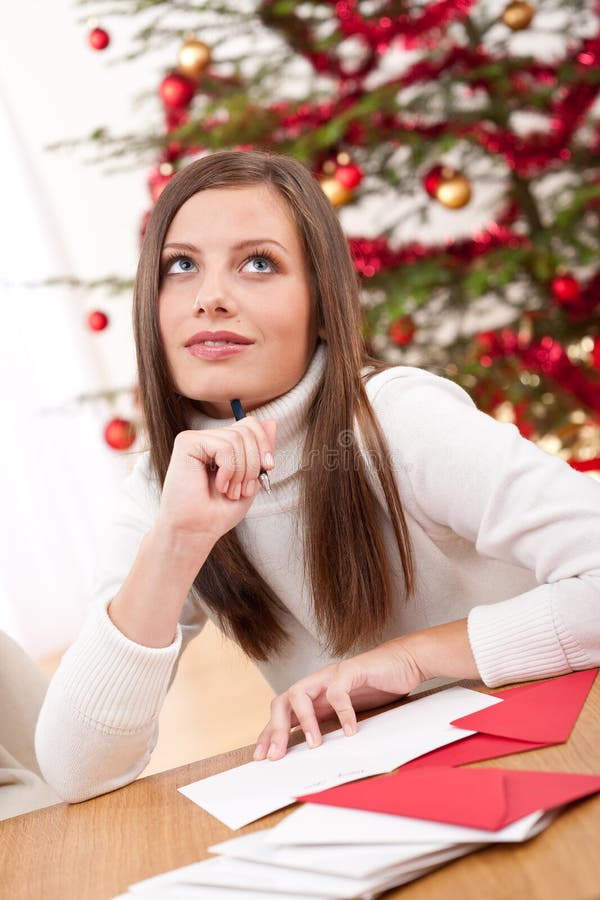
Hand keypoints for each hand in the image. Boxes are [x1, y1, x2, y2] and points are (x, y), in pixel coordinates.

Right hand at [155, 416, 276, 544]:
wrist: (196, 531)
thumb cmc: (219, 511)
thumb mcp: (251, 479)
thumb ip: (260, 452)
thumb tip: (271, 421)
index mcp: (222, 445)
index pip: (251, 425)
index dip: (265, 445)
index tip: (268, 469)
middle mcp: (209, 438)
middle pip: (247, 429)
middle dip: (254, 463)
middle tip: (244, 488)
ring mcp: (196, 439)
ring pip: (237, 438)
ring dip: (241, 471)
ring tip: (230, 491)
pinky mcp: (186, 443)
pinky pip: (224, 446)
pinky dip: (229, 470)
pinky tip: (219, 484)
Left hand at [254, 639, 425, 760]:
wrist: (406, 661)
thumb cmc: (378, 686)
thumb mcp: (349, 712)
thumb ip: (332, 724)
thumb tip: (316, 753)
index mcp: (315, 695)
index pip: (282, 713)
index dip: (270, 734)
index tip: (262, 757)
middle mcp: (318, 683)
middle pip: (282, 701)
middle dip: (276, 730)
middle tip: (276, 756)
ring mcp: (332, 674)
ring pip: (300, 692)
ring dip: (304, 721)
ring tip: (314, 745)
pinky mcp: (351, 670)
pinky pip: (338, 691)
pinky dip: (343, 712)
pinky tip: (350, 731)